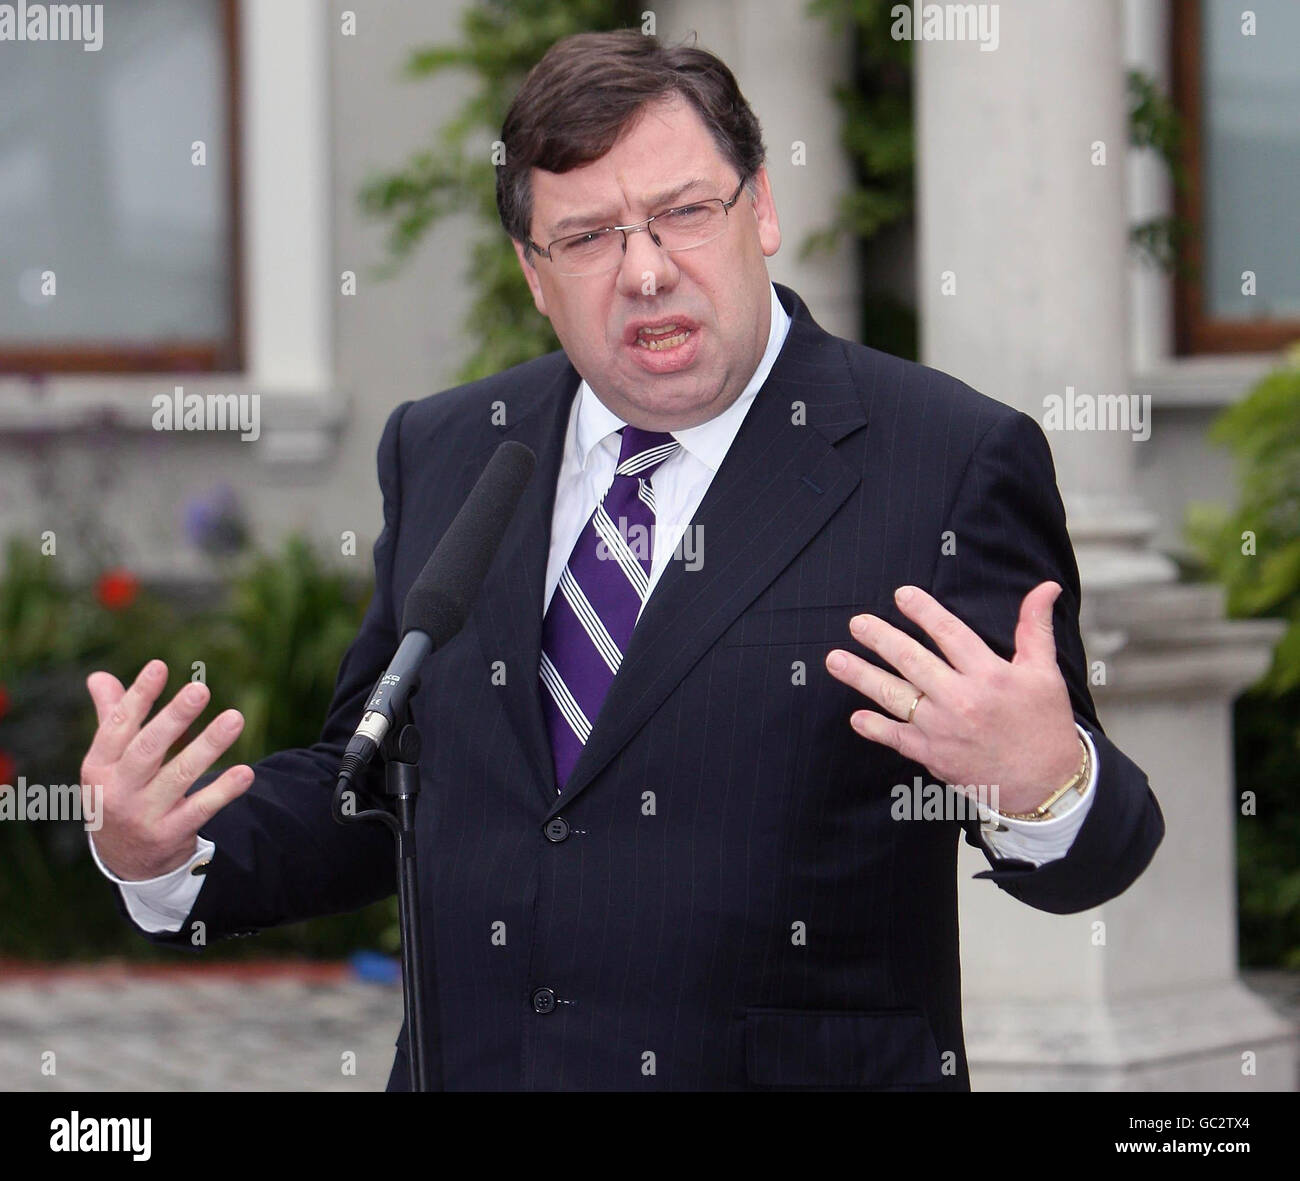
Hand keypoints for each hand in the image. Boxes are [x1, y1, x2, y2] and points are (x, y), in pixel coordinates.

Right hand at [81, 659, 253, 880]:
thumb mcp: (107, 763)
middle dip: (174, 718)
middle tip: (200, 689)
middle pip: (147, 750)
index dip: (138, 696)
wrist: (125, 862)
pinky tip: (245, 772)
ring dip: (209, 746)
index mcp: (98, 767)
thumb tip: (98, 677)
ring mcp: (143, 816)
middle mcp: (116, 791)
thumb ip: (109, 718)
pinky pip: (201, 809)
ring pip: (179, 776)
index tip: (160, 666)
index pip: (117, 727)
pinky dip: (223, 791)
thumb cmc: (120, 794)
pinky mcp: (170, 835)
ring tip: (235, 718)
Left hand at [824, 582, 1079, 814]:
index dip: (924, 611)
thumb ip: (1035, 628)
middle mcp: (962, 699)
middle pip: (912, 660)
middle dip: (880, 638)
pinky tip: (855, 717)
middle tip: (857, 623)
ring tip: (836, 659)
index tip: (901, 595)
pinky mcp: (934, 756)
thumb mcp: (1044, 672)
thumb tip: (1044, 588)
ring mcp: (944, 729)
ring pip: (896, 696)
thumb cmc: (1044, 725)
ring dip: (862, 676)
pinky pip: (897, 738)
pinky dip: (875, 727)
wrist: (1046, 784)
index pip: (949, 633)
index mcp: (989, 674)